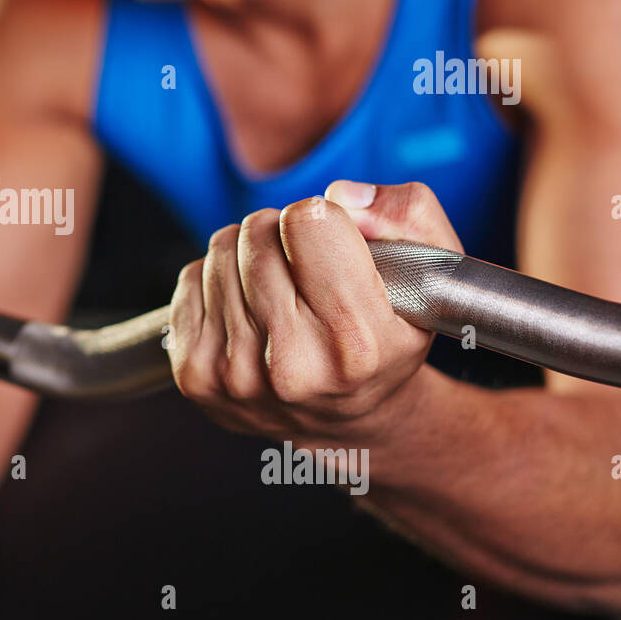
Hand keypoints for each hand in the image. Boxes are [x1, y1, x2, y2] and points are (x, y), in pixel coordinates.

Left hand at [167, 181, 460, 443]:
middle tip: (304, 268)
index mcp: (356, 342)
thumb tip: (339, 196)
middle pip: (259, 233)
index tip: (332, 244)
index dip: (322, 220)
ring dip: (248, 255)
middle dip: (282, 234)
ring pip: (221, 251)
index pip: (308, 223)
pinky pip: (190, 279)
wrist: (347, 424)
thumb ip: (406, 214)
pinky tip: (248, 310)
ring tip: (279, 290)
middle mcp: (292, 366)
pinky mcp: (194, 375)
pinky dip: (216, 281)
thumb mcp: (430, 275)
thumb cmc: (386, 337)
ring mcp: (236, 375)